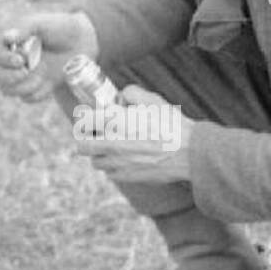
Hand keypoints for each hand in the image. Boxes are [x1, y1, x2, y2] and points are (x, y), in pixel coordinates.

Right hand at [0, 11, 97, 103]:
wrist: (82, 42)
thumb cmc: (60, 28)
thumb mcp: (42, 23)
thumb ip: (24, 28)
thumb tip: (6, 37)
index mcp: (9, 42)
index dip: (3, 59)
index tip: (21, 59)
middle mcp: (11, 61)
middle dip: (8, 77)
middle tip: (25, 70)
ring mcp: (22, 76)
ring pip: (8, 90)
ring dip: (24, 85)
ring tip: (43, 72)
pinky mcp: (35, 88)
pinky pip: (28, 98)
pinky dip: (37, 92)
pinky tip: (48, 81)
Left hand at [72, 84, 192, 183]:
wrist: (189, 152)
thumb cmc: (171, 124)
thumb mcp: (152, 100)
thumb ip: (131, 93)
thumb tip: (120, 97)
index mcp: (114, 121)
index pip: (82, 120)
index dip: (84, 118)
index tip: (89, 117)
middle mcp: (110, 143)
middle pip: (82, 146)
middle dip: (85, 140)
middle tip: (94, 135)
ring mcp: (117, 162)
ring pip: (95, 161)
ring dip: (99, 154)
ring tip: (112, 148)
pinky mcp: (126, 176)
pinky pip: (109, 173)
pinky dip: (113, 167)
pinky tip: (124, 160)